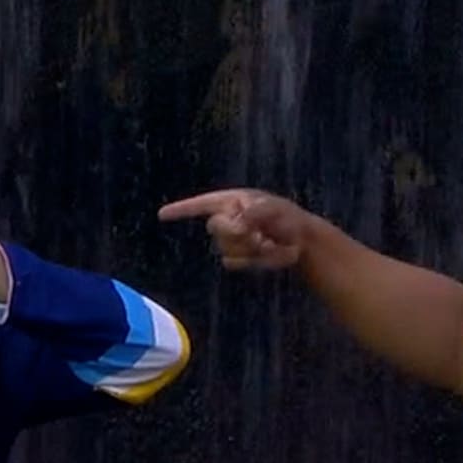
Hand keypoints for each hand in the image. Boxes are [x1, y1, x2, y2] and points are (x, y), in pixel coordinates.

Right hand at [157, 188, 319, 270]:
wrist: (301, 241)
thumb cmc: (288, 218)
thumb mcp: (275, 209)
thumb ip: (255, 212)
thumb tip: (238, 222)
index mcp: (232, 201)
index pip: (201, 204)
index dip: (181, 209)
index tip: (162, 214)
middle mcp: (228, 219)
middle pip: (214, 228)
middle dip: (234, 231)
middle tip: (257, 232)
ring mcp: (232, 240)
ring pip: (223, 247)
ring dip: (246, 247)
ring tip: (266, 242)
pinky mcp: (238, 257)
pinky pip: (230, 262)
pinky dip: (248, 260)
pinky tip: (264, 253)